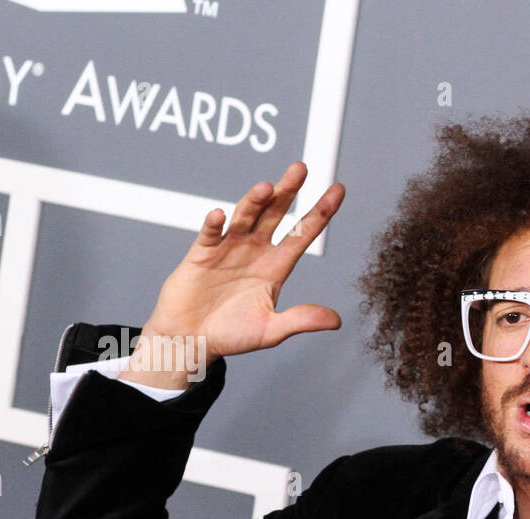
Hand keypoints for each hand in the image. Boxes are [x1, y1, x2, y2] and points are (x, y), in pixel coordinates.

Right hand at [137, 161, 344, 362]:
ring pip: (245, 217)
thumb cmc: (232, 335)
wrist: (192, 340)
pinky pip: (211, 234)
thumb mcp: (272, 329)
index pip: (303, 233)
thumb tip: (336, 320)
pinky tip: (221, 215)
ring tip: (267, 187)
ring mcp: (228, 248)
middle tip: (301, 168)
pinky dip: (215, 224)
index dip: (320, 212)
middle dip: (288, 191)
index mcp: (276, 266)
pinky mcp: (201, 253)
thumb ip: (301, 320)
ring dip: (255, 201)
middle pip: (275, 214)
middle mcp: (255, 250)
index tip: (338, 189)